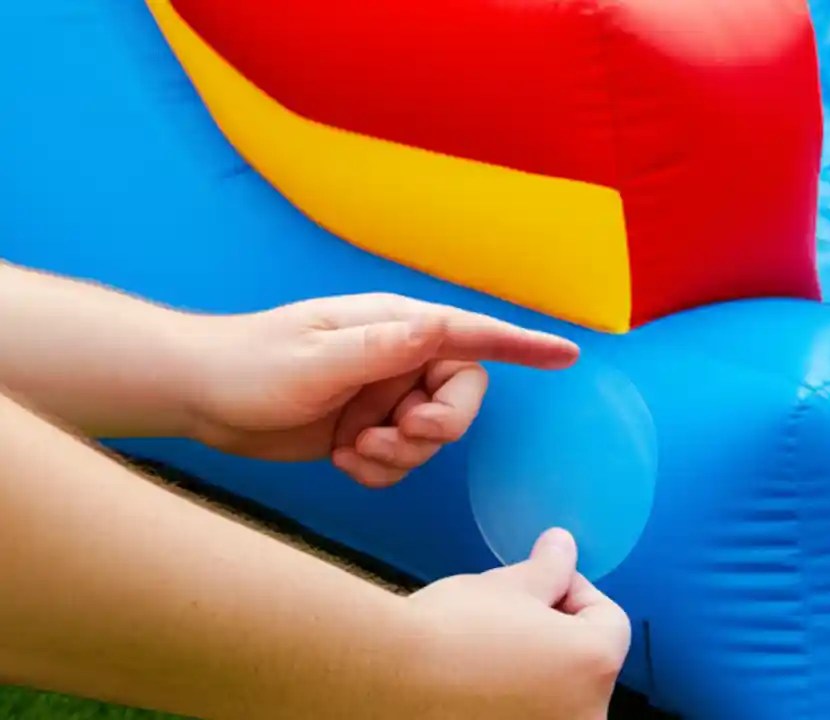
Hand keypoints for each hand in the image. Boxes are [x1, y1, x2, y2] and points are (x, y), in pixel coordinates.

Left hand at [186, 293, 578, 486]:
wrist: (201, 396)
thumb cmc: (250, 365)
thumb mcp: (315, 358)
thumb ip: (381, 349)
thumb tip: (438, 329)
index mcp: (394, 327)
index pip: (472, 333)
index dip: (522, 345)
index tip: (567, 354)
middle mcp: (398, 357)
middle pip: (462, 397)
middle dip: (437, 427)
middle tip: (395, 434)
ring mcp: (384, 394)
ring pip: (434, 437)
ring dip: (399, 454)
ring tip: (351, 447)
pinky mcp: (369, 428)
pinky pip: (404, 461)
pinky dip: (380, 470)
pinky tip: (342, 459)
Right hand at [410, 528, 630, 719]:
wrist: (387, 677)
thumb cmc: (449, 630)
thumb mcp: (508, 584)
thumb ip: (550, 569)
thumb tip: (564, 548)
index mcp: (594, 665)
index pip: (610, 620)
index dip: (574, 592)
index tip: (540, 584)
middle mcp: (585, 715)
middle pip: (586, 663)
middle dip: (556, 636)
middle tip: (510, 617)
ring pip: (557, 696)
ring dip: (536, 673)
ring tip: (486, 652)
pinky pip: (528, 718)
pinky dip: (512, 705)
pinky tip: (475, 687)